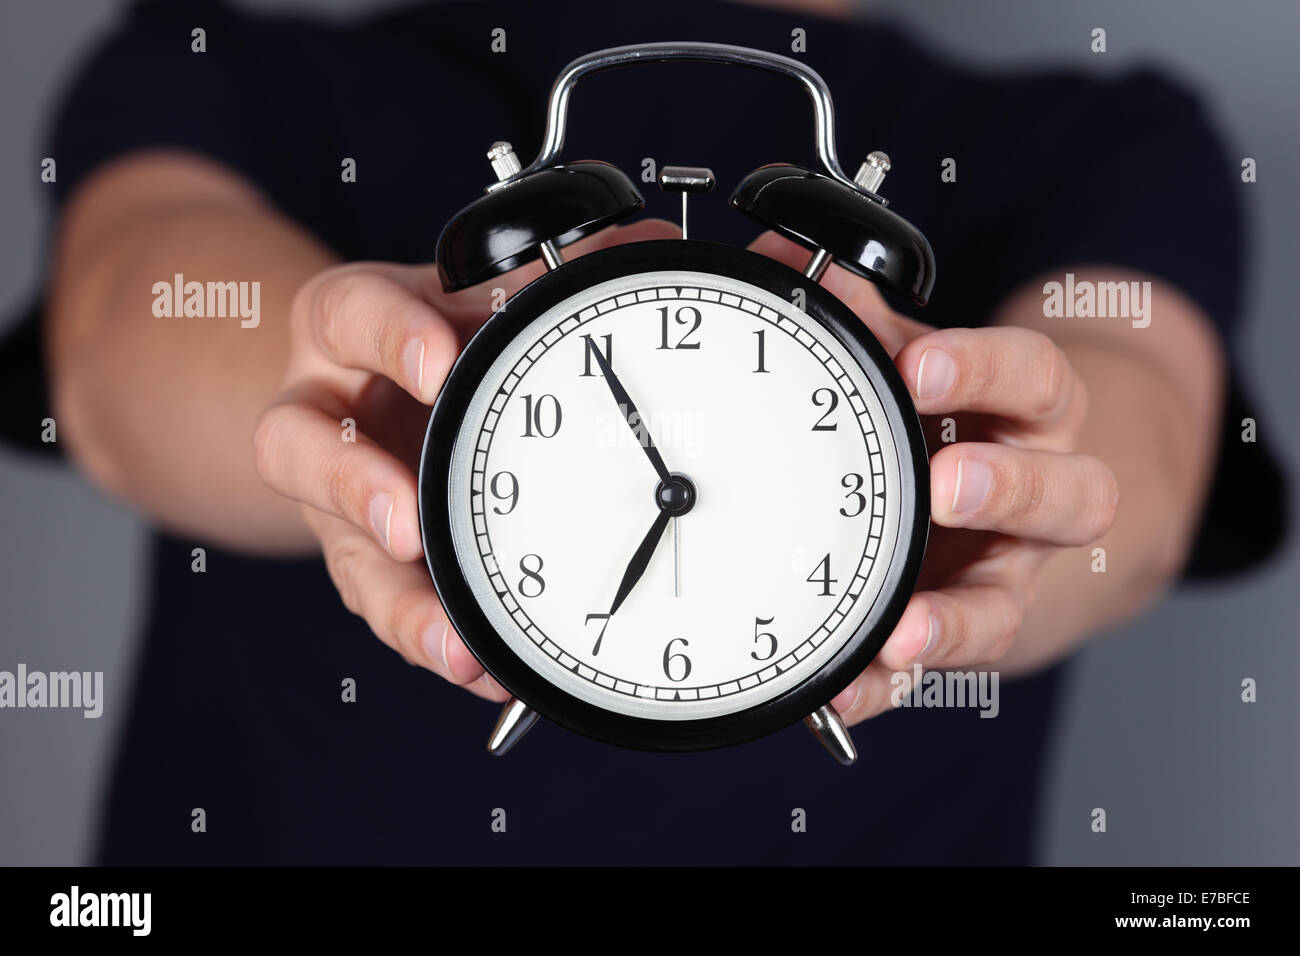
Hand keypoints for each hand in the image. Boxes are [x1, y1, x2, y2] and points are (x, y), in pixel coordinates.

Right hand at [253, 219, 679, 701]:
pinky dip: (429, 636)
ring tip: (449, 636)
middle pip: (296, 442)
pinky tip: (479, 666)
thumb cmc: (439, 334)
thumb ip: (548, 283)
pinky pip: (382, 601)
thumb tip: (648, 249)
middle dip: (351, 483)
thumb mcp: (479, 298)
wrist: (374, 380)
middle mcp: (326, 408)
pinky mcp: (358, 552)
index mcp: (354, 326)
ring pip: (332, 543)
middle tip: (408, 522)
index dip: (387, 335)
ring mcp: (335, 490)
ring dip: (392, 595)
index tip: (437, 362)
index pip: (350, 314)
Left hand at [749, 233, 1120, 726]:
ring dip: (958, 616)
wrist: (990, 513)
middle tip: (943, 484)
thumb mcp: (908, 367)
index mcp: (1023, 413)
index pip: (1032, 377)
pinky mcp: (969, 630)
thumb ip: (857, 327)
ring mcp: (1007, 572)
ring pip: (1014, 599)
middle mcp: (1037, 494)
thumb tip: (783, 259)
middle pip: (1070, 493)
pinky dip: (890, 683)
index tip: (919, 365)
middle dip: (1010, 487)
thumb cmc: (942, 424)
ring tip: (906, 627)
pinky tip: (847, 690)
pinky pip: (938, 667)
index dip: (985, 367)